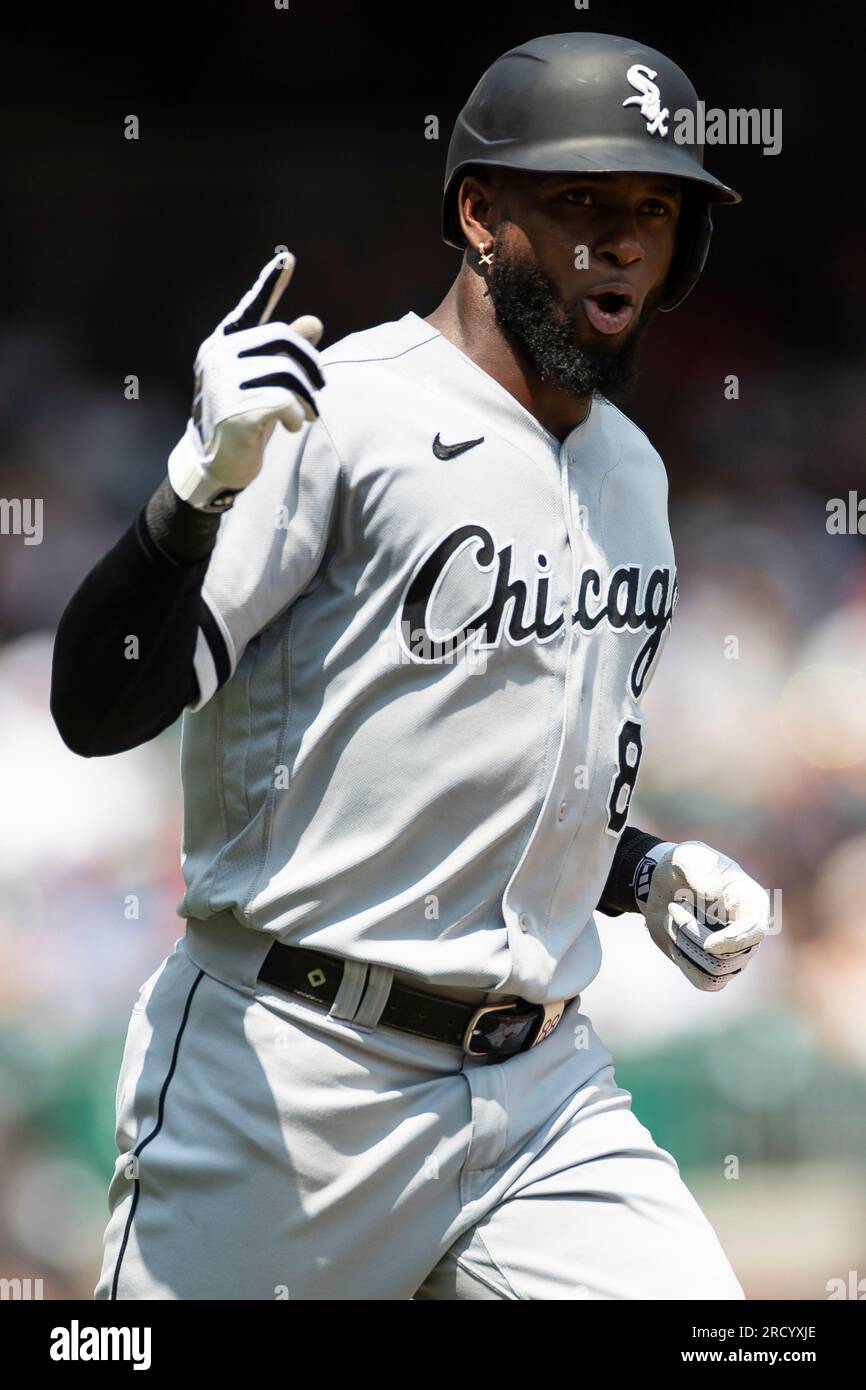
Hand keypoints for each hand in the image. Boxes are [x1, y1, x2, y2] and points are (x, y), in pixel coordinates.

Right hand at [168, 251, 324, 511]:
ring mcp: (223, 381)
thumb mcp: (266, 384)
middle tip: (320, 391)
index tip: (287, 258)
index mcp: (223, 344)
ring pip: (288, 373)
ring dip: (309, 396)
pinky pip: (284, 400)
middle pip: (283, 342)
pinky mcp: (234, 409)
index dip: (269, 285)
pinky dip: (297, 414)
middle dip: (311, 367)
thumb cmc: (244, 419)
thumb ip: (285, 354)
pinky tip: (295, 425)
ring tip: (310, 413)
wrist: (217, 464)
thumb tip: (313, 322)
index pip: (251, 309)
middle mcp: (218, 356)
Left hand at [637, 840, 769, 990]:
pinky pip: (705, 982)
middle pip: (729, 956)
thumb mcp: (687, 856)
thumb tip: (711, 898)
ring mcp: (733, 952)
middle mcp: (748, 932)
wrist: (665, 882)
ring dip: (684, 946)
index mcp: (751, 902)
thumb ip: (699, 870)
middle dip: (693, 934)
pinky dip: (685, 964)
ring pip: (715, 971)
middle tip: (673, 906)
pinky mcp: (713, 966)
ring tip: (672, 918)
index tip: (709, 943)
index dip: (734, 942)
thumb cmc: (684, 866)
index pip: (755, 932)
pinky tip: (673, 940)